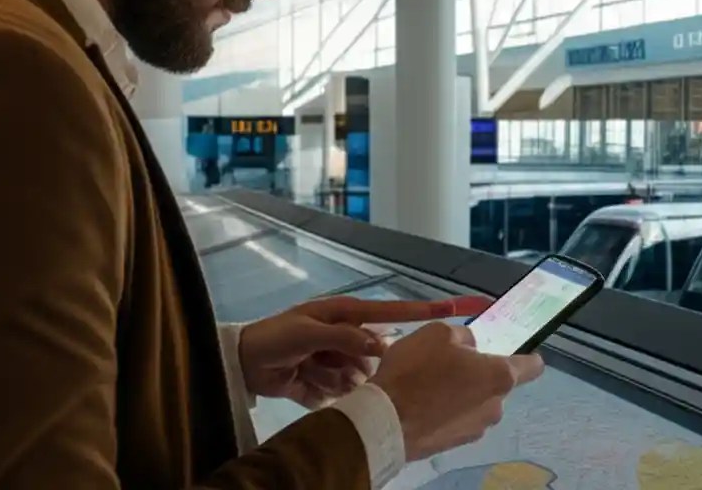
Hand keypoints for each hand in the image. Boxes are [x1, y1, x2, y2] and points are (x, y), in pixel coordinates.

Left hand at [238, 295, 488, 408]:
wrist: (243, 365)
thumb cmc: (274, 338)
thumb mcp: (306, 332)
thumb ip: (346, 337)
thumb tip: (383, 344)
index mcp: (349, 316)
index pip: (396, 313)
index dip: (427, 310)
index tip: (458, 308)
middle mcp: (351, 337)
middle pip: (378, 355)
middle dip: (354, 363)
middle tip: (322, 360)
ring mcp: (343, 362)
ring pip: (363, 378)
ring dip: (337, 379)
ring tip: (307, 370)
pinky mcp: (334, 386)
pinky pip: (346, 394)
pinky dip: (327, 391)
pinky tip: (305, 381)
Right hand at [370, 322, 544, 460]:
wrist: (384, 421)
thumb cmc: (417, 370)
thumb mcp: (439, 333)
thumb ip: (465, 338)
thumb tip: (471, 348)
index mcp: (500, 376)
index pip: (533, 366)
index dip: (529, 356)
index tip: (522, 351)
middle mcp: (496, 406)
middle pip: (498, 384)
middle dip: (481, 373)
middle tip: (452, 362)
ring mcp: (476, 429)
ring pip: (477, 402)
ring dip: (464, 393)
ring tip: (431, 384)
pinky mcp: (455, 443)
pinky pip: (459, 418)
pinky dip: (448, 410)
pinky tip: (424, 402)